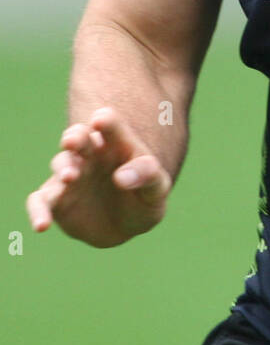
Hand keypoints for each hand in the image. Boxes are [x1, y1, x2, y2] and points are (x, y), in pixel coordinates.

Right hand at [26, 106, 171, 247]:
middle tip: (72, 141)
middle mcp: (89, 155)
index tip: (102, 119)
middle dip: (75, 137)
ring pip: (60, 164)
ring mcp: (71, 176)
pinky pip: (41, 201)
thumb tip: (122, 177)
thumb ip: (147, 176)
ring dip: (63, 168)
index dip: (106, 121)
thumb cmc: (144, 197)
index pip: (109, 124)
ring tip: (70, 177)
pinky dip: (38, 210)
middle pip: (78, 137)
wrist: (127, 225)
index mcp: (116, 144)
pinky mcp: (57, 200)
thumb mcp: (157, 188)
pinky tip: (42, 225)